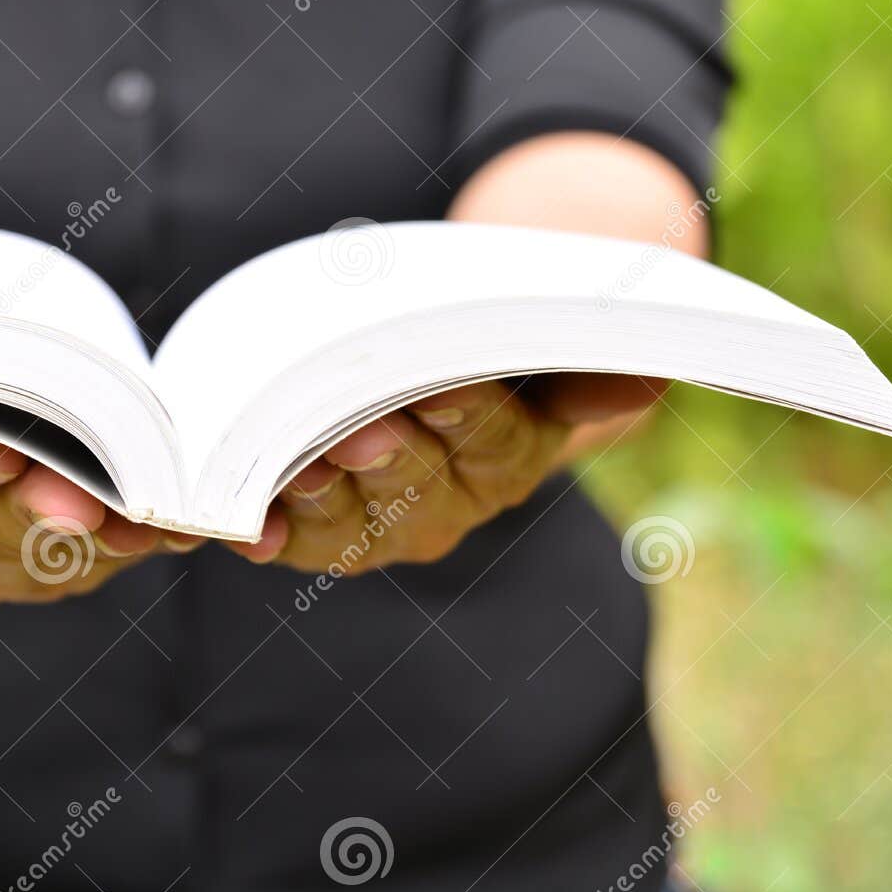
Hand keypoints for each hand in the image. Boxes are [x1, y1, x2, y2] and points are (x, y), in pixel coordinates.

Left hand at [226, 374, 664, 573]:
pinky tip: (246, 530)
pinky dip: (267, 536)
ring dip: (321, 496)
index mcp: (506, 460)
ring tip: (297, 468)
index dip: (468, 413)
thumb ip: (577, 366)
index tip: (444, 385)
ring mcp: (377, 528)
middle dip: (386, 456)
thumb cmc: (475, 352)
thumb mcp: (529, 350)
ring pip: (349, 519)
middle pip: (415, 482)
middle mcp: (444, 506)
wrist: (419, 384)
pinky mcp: (313, 534)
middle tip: (358, 432)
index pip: (494, 438)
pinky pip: (289, 541)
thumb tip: (645, 381)